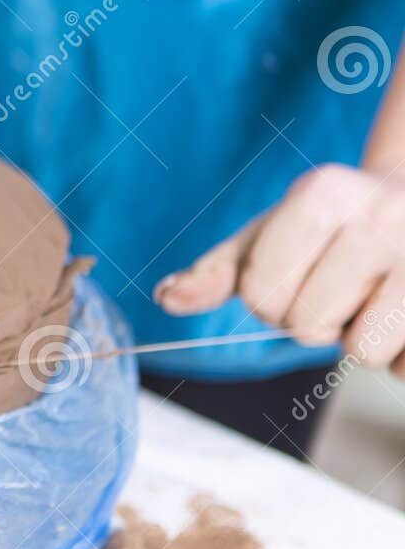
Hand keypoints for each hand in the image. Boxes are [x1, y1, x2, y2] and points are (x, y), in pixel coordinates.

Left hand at [154, 164, 404, 370]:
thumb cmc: (333, 225)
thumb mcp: (270, 235)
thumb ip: (216, 272)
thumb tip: (167, 299)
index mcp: (324, 194)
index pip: (261, 293)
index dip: (269, 301)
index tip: (296, 275)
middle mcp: (382, 217)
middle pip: (307, 326)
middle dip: (315, 320)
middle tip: (342, 286)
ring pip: (362, 351)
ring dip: (361, 339)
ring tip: (376, 296)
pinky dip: (400, 355)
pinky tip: (404, 312)